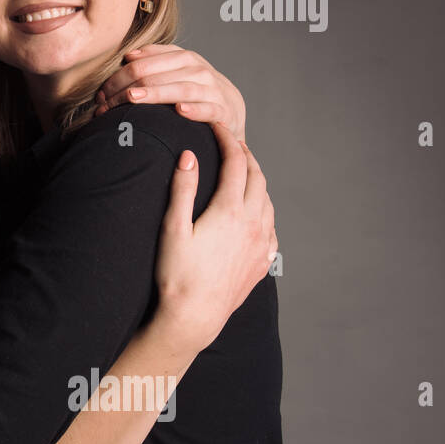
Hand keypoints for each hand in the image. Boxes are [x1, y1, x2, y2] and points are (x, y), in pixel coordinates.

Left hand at [95, 44, 246, 142]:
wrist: (231, 107)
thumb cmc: (196, 90)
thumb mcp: (176, 70)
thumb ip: (155, 60)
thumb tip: (128, 56)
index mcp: (183, 58)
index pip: (144, 63)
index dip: (119, 77)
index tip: (100, 95)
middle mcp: (198, 70)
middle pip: (157, 75)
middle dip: (127, 90)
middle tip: (105, 105)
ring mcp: (212, 89)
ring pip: (180, 88)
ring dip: (155, 94)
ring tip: (133, 98)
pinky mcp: (224, 111)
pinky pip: (209, 109)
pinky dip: (195, 109)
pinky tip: (179, 110)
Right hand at [154, 122, 275, 347]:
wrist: (195, 316)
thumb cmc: (177, 274)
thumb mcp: (173, 227)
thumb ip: (183, 188)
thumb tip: (190, 155)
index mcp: (230, 210)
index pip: (236, 163)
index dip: (227, 140)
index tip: (218, 127)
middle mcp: (253, 223)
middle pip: (258, 177)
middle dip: (246, 156)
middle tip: (232, 143)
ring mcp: (261, 243)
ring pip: (268, 200)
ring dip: (257, 181)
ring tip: (243, 173)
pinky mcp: (262, 261)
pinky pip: (271, 226)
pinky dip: (263, 209)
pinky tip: (254, 213)